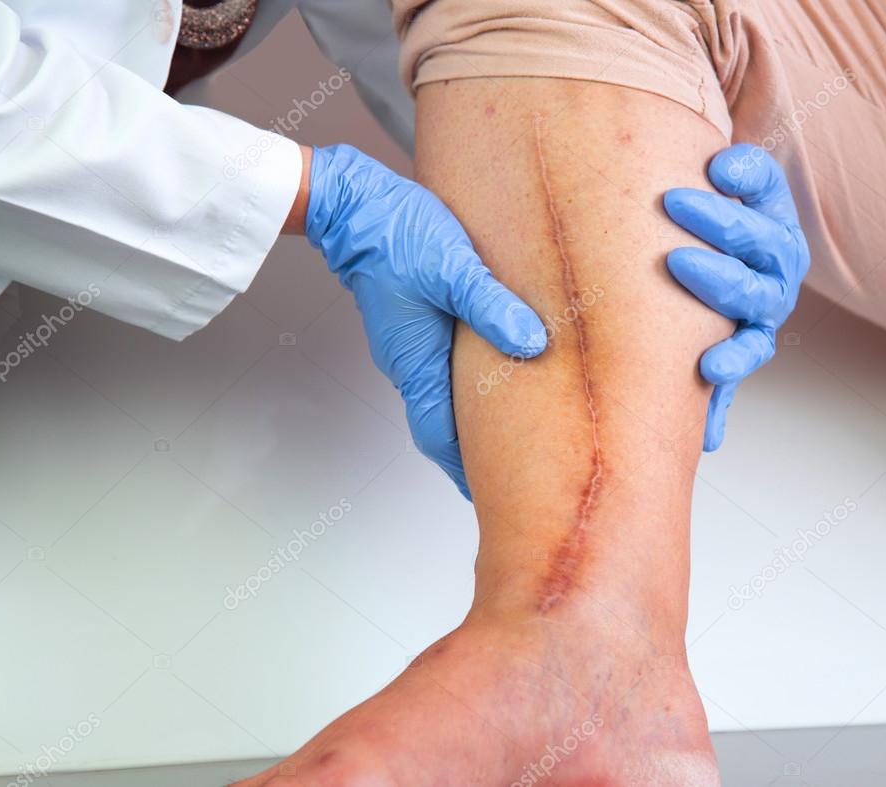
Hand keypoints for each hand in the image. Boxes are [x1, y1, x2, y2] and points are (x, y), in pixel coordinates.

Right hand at [305, 144, 545, 498]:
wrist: (354, 205)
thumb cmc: (396, 233)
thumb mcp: (453, 267)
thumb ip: (492, 307)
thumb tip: (531, 345)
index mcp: (418, 362)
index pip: (442, 437)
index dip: (467, 470)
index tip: (494, 497)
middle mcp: (411, 363)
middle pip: (442, 426)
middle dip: (471, 455)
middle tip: (509, 475)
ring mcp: (409, 347)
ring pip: (442, 399)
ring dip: (469, 421)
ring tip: (507, 433)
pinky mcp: (412, 326)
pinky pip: (440, 371)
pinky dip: (465, 388)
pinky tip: (491, 376)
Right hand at [663, 143, 809, 450]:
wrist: (661, 224)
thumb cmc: (649, 295)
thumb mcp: (653, 343)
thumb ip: (652, 376)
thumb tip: (664, 445)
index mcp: (744, 331)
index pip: (749, 351)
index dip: (734, 360)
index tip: (710, 368)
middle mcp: (764, 289)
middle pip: (757, 292)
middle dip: (721, 280)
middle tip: (676, 263)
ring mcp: (769, 240)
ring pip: (764, 238)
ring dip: (724, 224)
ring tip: (674, 204)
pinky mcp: (763, 191)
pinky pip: (762, 180)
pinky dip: (745, 174)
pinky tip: (717, 168)